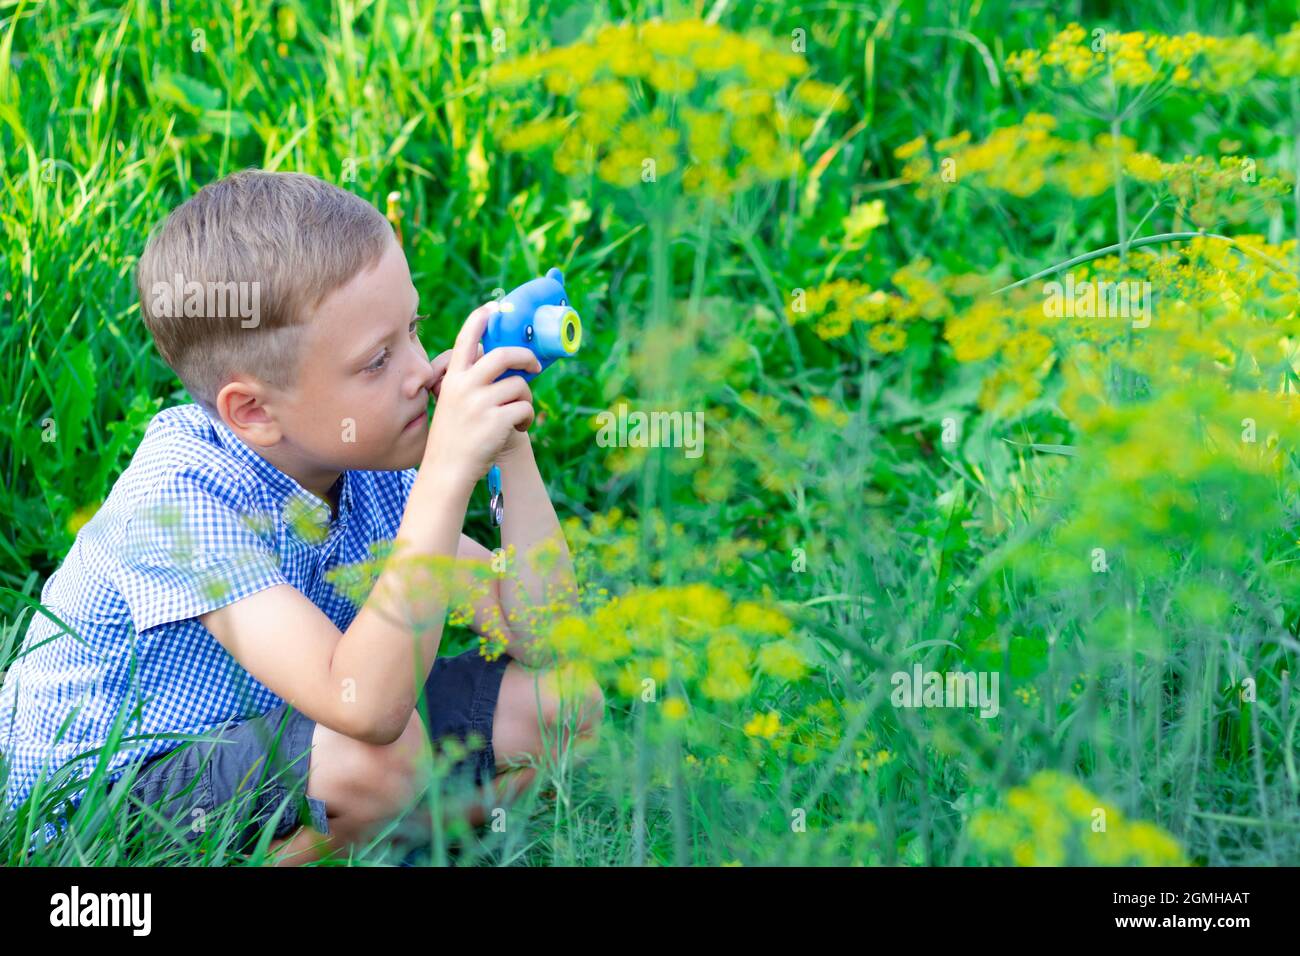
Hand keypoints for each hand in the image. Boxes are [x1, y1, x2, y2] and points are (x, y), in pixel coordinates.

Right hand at [423, 302, 541, 488]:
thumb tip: (505, 368)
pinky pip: (525, 409)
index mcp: (453, 379)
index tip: (495, 306)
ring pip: (519, 386)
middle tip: (535, 366)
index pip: (467, 340)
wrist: (447, 471)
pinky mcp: (496, 420)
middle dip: (525, 357)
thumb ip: (471, 384)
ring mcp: (480, 403)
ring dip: (526, 400)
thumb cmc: (453, 439)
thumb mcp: (453, 404)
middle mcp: (465, 386)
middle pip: (503, 355)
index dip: (481, 319)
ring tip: (519, 415)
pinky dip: (527, 419)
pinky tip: (518, 429)